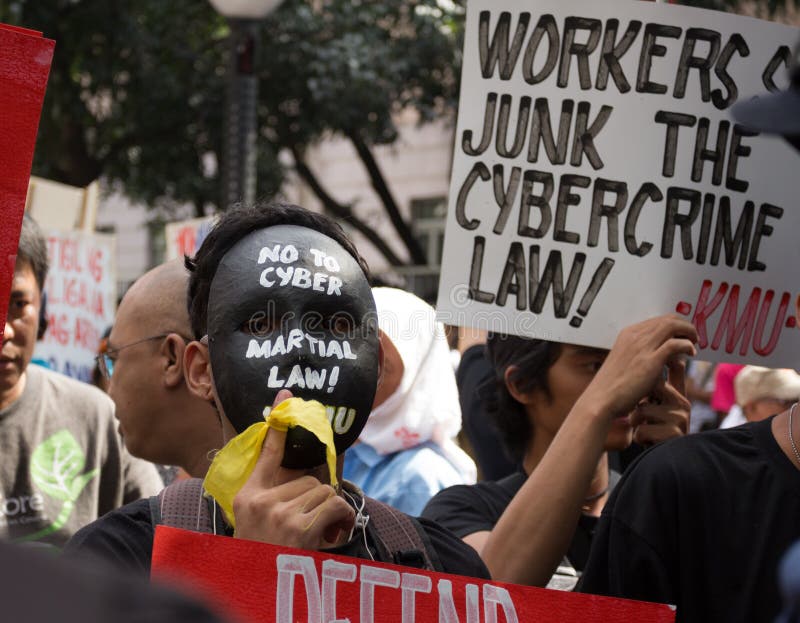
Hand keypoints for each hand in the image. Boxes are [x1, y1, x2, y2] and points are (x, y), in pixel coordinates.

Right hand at [232, 389, 354, 548]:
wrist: (261, 589)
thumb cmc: (265, 553)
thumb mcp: (258, 523)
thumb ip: (275, 496)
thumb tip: (308, 478)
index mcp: (248, 495)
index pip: (267, 452)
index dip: (279, 422)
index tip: (286, 394)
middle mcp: (262, 501)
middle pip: (308, 479)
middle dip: (316, 499)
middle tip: (309, 523)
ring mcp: (280, 514)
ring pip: (324, 491)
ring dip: (328, 511)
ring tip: (317, 532)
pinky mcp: (300, 528)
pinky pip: (334, 504)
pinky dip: (340, 518)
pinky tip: (331, 534)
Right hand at [580, 315, 696, 421]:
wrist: (601, 399)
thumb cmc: (613, 386)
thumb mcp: (626, 362)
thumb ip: (642, 354)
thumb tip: (663, 353)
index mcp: (627, 334)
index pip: (658, 320)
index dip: (675, 325)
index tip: (683, 335)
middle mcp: (635, 336)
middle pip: (668, 319)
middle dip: (685, 326)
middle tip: (693, 338)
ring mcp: (642, 347)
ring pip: (672, 326)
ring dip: (688, 332)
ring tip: (695, 343)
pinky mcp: (650, 361)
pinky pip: (675, 344)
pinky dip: (687, 345)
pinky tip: (691, 353)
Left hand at [631, 358, 690, 445]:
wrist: (668, 461)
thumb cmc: (658, 432)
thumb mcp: (660, 408)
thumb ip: (663, 387)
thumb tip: (671, 359)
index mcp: (679, 396)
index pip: (673, 369)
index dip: (664, 361)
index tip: (659, 356)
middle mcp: (683, 404)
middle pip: (649, 388)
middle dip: (639, 405)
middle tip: (645, 418)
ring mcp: (680, 418)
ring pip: (642, 411)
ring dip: (637, 424)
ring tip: (648, 431)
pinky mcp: (675, 434)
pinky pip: (643, 430)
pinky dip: (640, 437)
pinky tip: (650, 442)